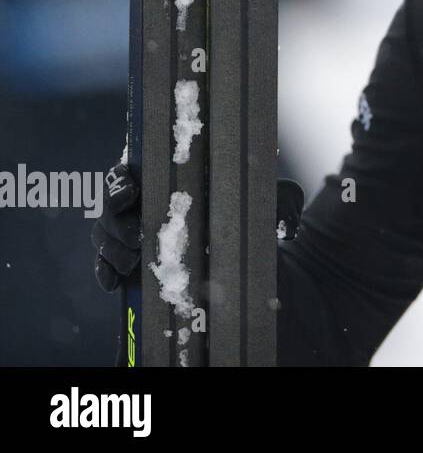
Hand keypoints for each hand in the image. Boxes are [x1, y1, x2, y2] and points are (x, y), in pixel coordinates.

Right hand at [93, 163, 305, 293]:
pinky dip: (105, 272)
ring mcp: (135, 232)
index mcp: (172, 177)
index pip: (131, 170)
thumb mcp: (275, 204)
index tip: (131, 190)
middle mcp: (147, 201)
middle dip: (116, 221)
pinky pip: (105, 265)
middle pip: (111, 205)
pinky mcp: (131, 261)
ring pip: (104, 235)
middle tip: (137, 237)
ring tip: (134, 261)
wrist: (250, 255)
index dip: (121, 179)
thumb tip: (288, 225)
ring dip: (112, 248)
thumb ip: (283, 205)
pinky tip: (115, 282)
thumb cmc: (257, 217)